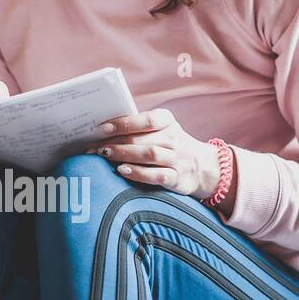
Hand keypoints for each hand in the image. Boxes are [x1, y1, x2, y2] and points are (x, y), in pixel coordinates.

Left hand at [86, 108, 230, 201]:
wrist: (204, 168)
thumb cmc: (171, 146)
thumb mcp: (161, 131)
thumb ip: (138, 129)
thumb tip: (103, 130)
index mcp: (168, 121)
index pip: (147, 120)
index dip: (124, 123)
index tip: (103, 127)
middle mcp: (174, 139)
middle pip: (142, 139)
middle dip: (116, 142)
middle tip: (94, 146)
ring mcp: (177, 159)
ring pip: (149, 155)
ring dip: (124, 154)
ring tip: (104, 155)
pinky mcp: (178, 179)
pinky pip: (157, 175)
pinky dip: (139, 173)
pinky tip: (123, 171)